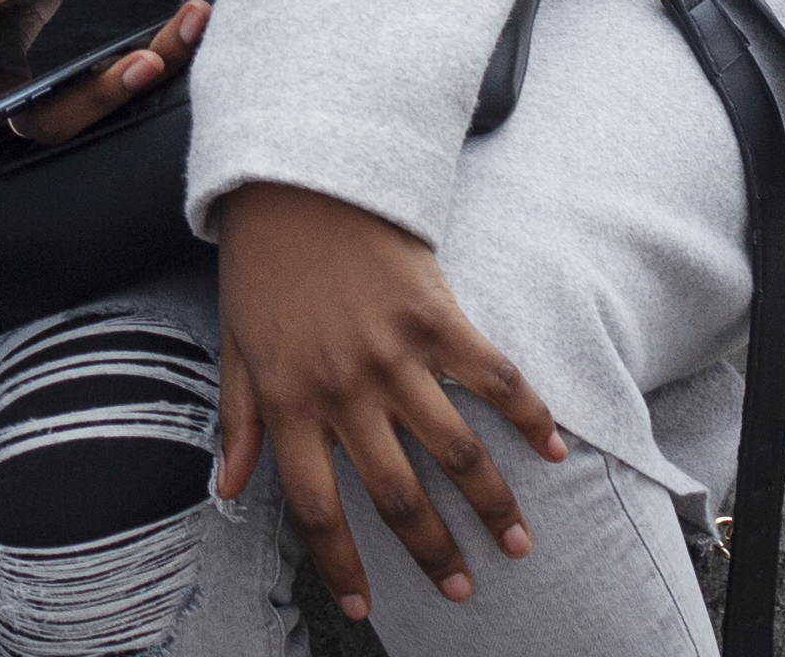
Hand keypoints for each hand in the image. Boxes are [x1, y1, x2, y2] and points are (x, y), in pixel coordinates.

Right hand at [0, 0, 210, 146]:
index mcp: (8, 81)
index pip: (43, 113)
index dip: (84, 100)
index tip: (118, 68)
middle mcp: (48, 99)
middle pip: (88, 115)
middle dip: (125, 88)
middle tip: (154, 57)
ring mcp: (87, 91)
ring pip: (128, 98)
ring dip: (167, 62)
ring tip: (191, 21)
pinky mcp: (118, 74)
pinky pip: (149, 74)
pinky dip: (178, 49)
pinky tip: (197, 18)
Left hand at [209, 181, 568, 624]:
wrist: (295, 176)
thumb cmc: (261, 264)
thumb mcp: (235, 344)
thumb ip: (240, 420)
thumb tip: (229, 491)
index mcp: (290, 400)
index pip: (314, 507)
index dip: (341, 566)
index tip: (365, 608)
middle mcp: (344, 387)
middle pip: (396, 493)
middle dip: (433, 551)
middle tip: (461, 587)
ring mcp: (394, 353)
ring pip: (455, 450)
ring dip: (493, 503)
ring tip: (518, 539)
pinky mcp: (436, 316)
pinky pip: (493, 377)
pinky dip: (529, 415)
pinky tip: (555, 448)